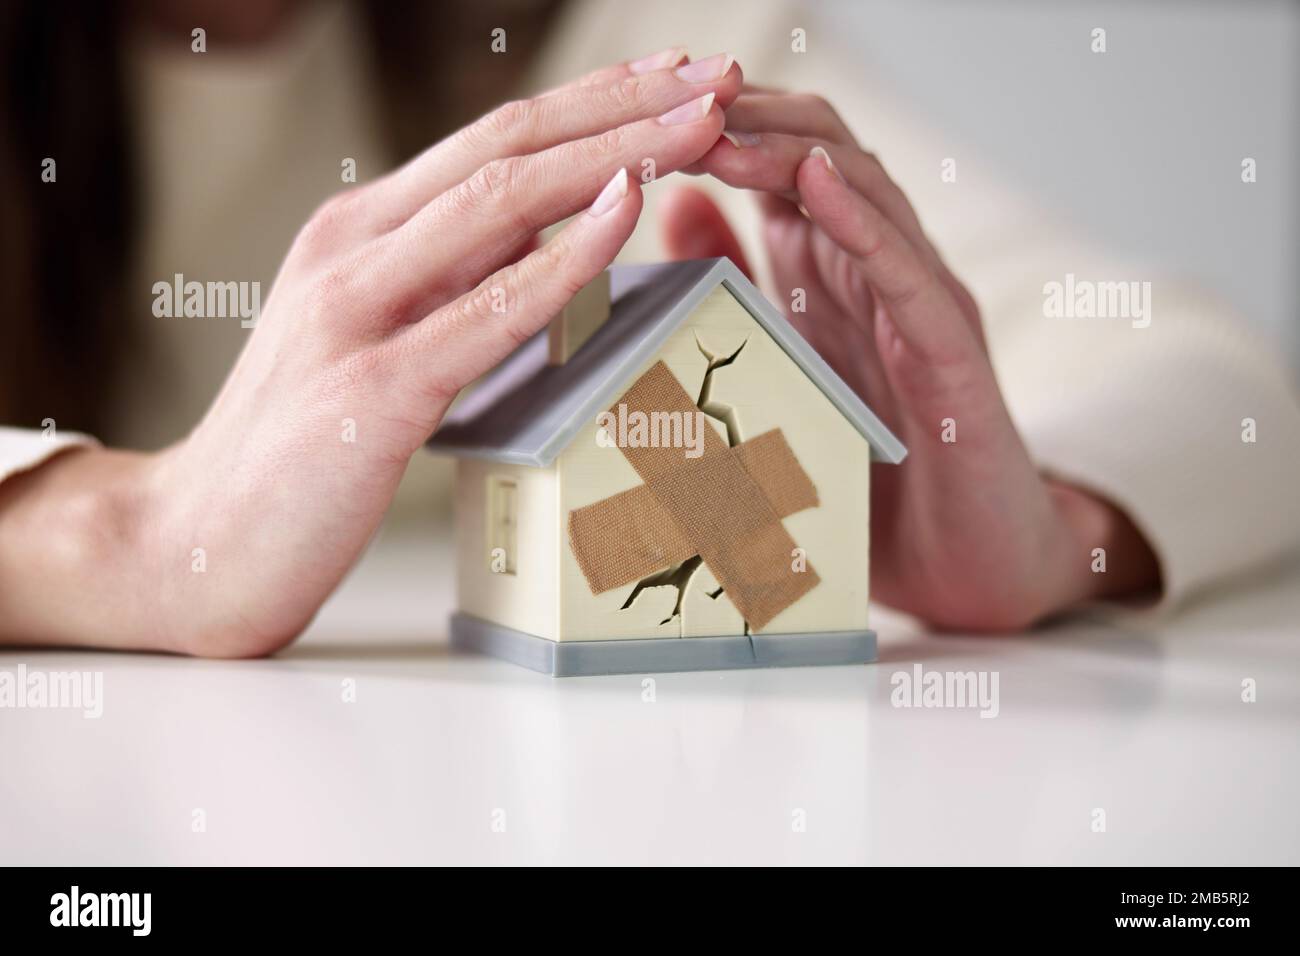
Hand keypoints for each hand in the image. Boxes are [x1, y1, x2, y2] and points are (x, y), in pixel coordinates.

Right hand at [0, 51, 743, 655]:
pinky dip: (562, 256)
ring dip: (615, 153)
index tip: (673, 79)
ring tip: (701, 123)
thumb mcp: (377, 338)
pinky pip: (486, 309)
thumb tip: (542, 240)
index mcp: (358, 232)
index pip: (492, 141)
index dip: (591, 103)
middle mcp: (352, 247)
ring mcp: (356, 310)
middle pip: (508, 146)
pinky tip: (623, 210)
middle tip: (716, 77)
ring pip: (501, 202)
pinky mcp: (372, 388)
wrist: (197, 542)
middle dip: (624, 104)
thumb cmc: (299, 451)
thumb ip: (448, 284)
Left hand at [660, 89, 1157, 629]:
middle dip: (745, 121)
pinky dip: (862, 222)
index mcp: (830, 273)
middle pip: (816, 154)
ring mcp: (919, 302)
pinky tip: (816, 184)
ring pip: (863, 192)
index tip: (641, 115)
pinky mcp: (952, 350)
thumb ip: (738, 290)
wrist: (970, 564)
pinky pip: (906, 270)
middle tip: (671, 103)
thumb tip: (675, 203)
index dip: (714, 130)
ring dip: (790, 152)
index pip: (775, 167)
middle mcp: (877, 271)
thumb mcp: (784, 374)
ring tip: (723, 128)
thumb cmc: (875, 475)